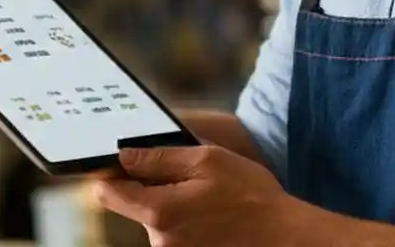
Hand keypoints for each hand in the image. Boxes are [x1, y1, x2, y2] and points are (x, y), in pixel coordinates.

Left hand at [94, 145, 310, 246]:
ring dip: (174, 209)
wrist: (284, 239)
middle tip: (192, 179)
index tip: (124, 164)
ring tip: (210, 201)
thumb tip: (124, 156)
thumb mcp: (208, 160)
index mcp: (159, 211)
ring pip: (158, 222)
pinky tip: (213, 220)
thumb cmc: (250, 196)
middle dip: (154, 190)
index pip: (109, 193)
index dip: (112, 175)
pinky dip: (188, 226)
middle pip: (136, 207)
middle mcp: (159, 241)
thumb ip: (160, 158)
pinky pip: (175, 238)